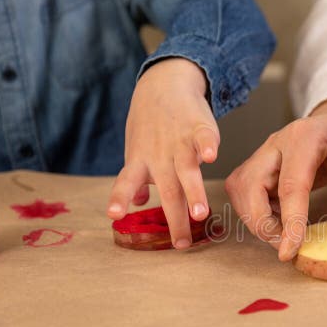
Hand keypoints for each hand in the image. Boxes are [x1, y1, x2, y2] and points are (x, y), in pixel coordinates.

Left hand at [106, 58, 218, 248]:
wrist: (164, 83)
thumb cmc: (150, 122)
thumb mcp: (136, 150)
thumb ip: (139, 178)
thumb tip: (139, 204)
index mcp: (141, 160)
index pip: (126, 182)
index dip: (120, 198)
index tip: (114, 215)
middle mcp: (159, 154)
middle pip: (167, 190)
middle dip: (175, 217)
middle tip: (181, 243)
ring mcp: (179, 141)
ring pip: (186, 171)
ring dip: (194, 192)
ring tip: (200, 215)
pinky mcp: (199, 127)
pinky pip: (204, 137)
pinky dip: (207, 146)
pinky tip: (212, 157)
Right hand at [225, 95, 326, 260]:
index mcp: (305, 138)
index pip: (290, 186)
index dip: (290, 223)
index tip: (290, 252)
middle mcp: (276, 142)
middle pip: (250, 187)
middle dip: (262, 224)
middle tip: (287, 247)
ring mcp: (262, 151)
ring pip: (240, 190)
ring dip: (256, 219)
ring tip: (284, 234)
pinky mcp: (256, 163)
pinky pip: (243, 193)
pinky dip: (256, 213)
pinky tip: (281, 221)